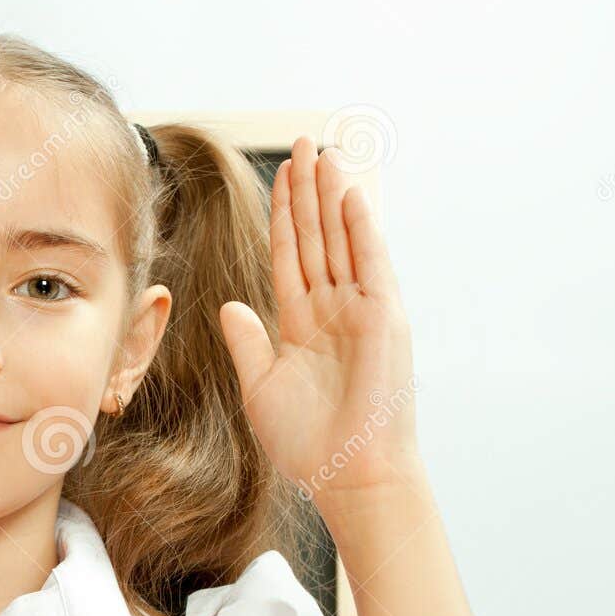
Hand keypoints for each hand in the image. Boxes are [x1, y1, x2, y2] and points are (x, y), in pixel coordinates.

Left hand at [219, 135, 419, 501]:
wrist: (346, 471)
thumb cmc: (305, 441)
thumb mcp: (260, 385)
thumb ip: (247, 342)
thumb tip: (230, 306)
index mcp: (300, 325)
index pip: (289, 257)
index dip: (283, 217)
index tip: (279, 177)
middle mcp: (333, 310)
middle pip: (316, 237)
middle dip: (308, 192)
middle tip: (303, 144)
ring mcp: (360, 310)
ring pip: (341, 240)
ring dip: (332, 196)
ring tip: (323, 152)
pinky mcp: (384, 316)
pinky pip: (370, 262)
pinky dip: (360, 227)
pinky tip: (349, 193)